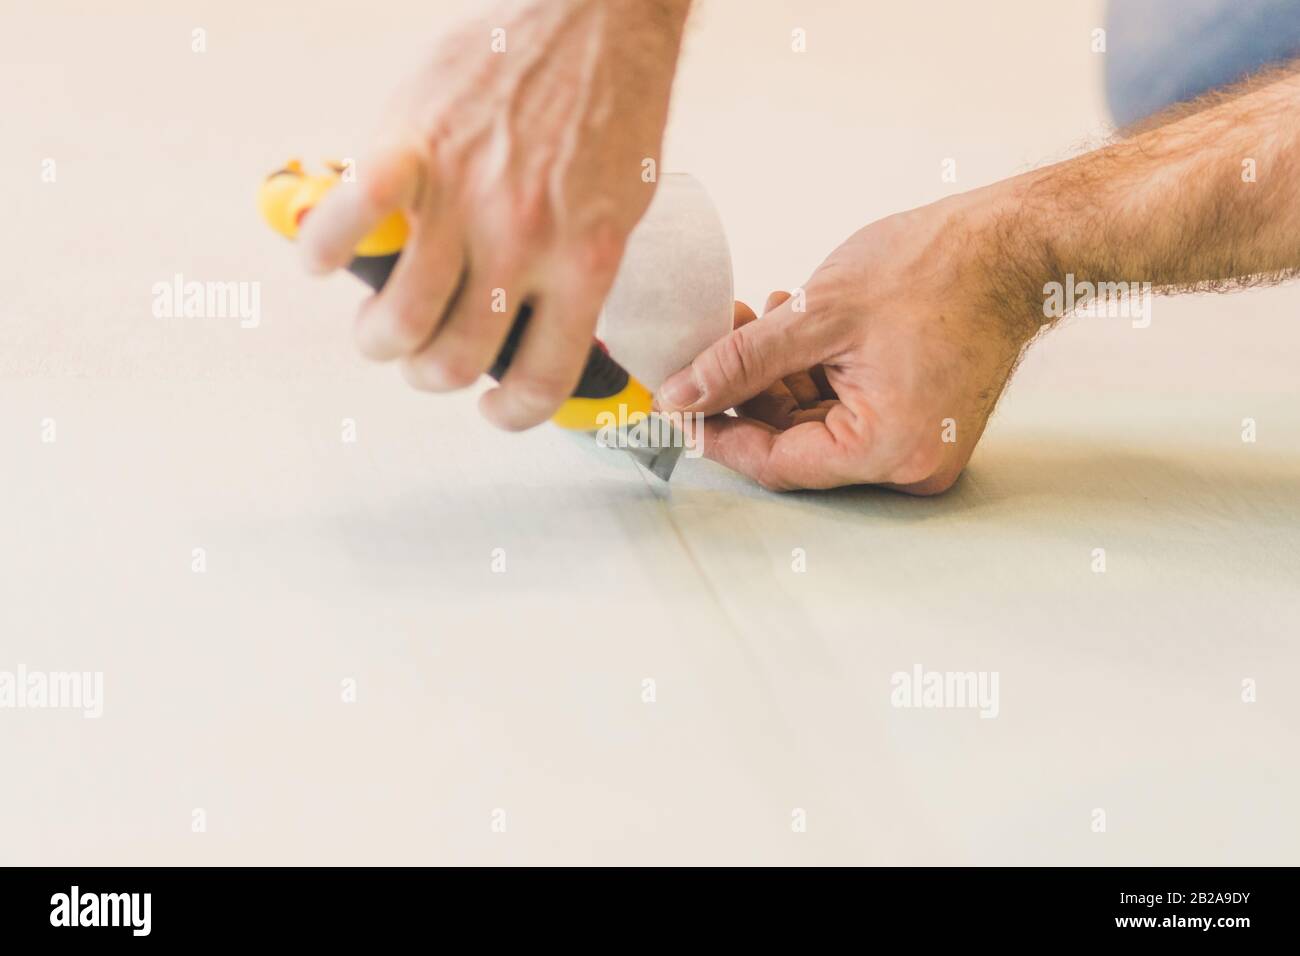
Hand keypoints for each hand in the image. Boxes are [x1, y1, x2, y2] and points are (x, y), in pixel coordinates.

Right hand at [299, 0, 689, 429]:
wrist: (598, 18)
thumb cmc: (611, 115)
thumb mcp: (618, 212)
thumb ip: (571, 275)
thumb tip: (536, 335)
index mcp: (585, 262)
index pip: (539, 379)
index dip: (510, 414)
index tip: (492, 407)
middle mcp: (524, 240)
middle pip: (451, 360)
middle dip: (430, 376)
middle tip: (425, 358)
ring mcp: (464, 194)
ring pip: (397, 318)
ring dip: (377, 338)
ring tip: (379, 326)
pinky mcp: (414, 144)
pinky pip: (345, 220)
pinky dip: (322, 250)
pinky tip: (325, 259)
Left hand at [656, 193, 1037, 492]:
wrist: (1017, 243)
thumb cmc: (938, 270)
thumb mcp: (816, 315)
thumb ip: (739, 362)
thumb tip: (682, 396)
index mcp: (887, 450)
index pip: (777, 464)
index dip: (718, 434)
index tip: (676, 407)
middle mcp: (908, 464)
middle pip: (796, 445)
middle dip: (749, 392)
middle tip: (715, 339)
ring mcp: (921, 445)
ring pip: (818, 425)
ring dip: (779, 376)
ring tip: (758, 315)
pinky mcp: (924, 421)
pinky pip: (850, 410)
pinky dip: (817, 374)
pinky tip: (796, 325)